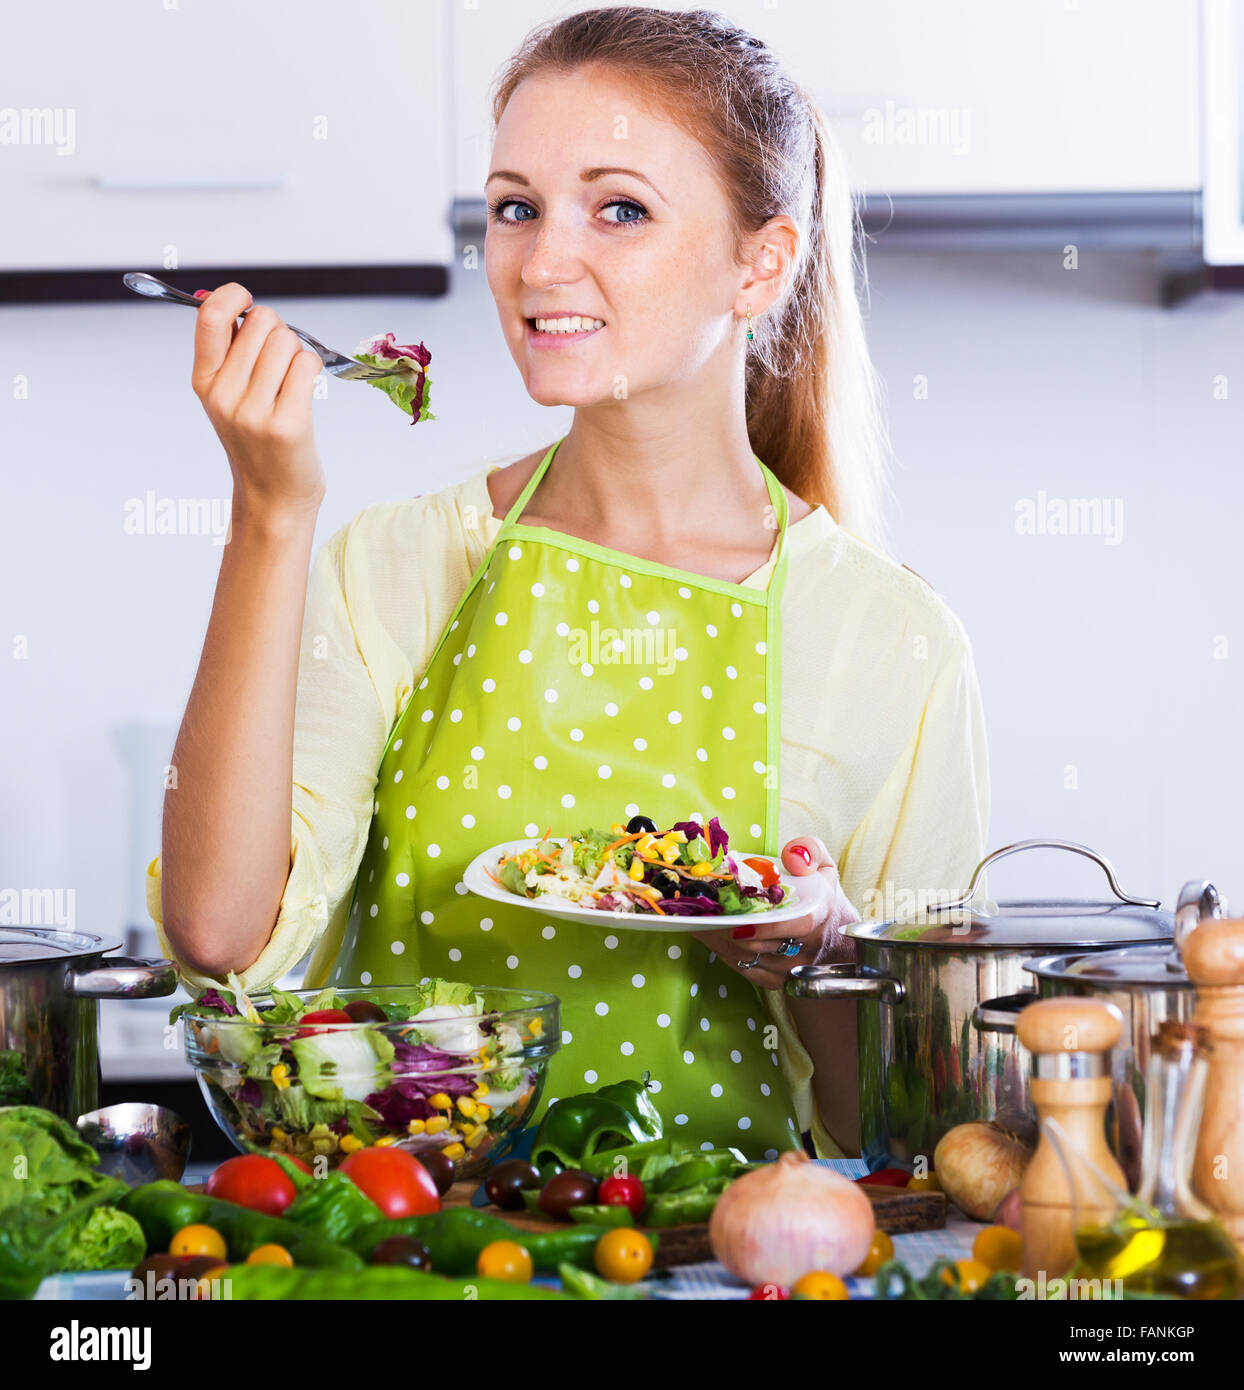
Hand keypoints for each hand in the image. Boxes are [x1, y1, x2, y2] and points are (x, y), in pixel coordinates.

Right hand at [191, 282, 325, 523]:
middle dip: (279, 331)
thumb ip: (230, 352)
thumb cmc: (258, 443)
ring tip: (292, 382)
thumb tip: (236, 301)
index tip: (248, 300)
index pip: (210, 316)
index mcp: (204, 381)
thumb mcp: (228, 398)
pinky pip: (307, 365)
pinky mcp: (287, 424)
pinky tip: (306, 392)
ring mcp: (254, 411)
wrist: (273, 499)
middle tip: (280, 362)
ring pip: (287, 341)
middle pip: (262, 322)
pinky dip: (312, 370)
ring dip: (298, 353)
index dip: (233, 295)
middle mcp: (224, 395)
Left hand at [692, 836, 860, 989]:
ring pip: (751, 960)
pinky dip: (725, 955)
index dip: (768, 928)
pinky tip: (709, 937)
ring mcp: (795, 967)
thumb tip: (792, 856)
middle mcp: (810, 945)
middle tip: (702, 915)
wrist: (837, 932)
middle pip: (765, 946)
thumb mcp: (823, 863)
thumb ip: (810, 851)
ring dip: (720, 942)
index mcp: (820, 912)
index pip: (799, 925)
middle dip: (728, 931)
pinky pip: (748, 972)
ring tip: (698, 922)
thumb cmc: (821, 893)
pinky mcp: (781, 979)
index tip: (740, 925)